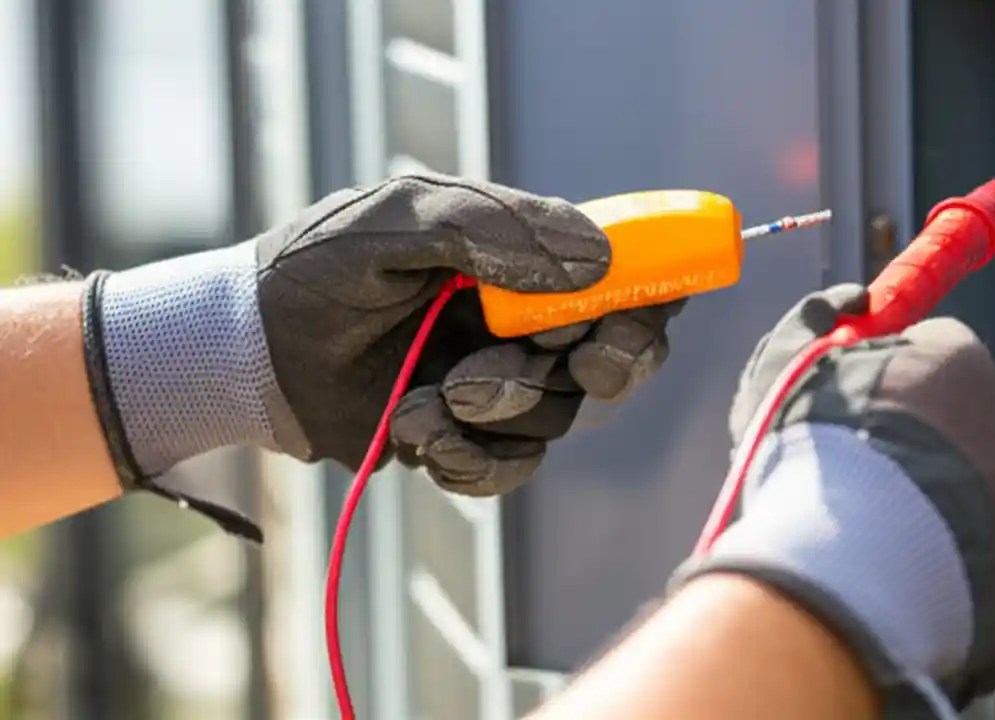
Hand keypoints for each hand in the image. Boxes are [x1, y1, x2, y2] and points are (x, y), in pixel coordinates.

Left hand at [82, 173, 680, 538]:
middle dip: (604, 362)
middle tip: (567, 356)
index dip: (650, 295)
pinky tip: (414, 433)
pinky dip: (471, 460)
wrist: (250, 347)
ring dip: (504, 406)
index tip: (629, 310)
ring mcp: (500, 388)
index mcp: (525, 262)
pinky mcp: (465, 443)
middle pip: (618, 357)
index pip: (625, 276)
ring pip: (560, 416)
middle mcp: (527, 326)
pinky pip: (510, 469)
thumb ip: (492, 228)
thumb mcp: (399, 220)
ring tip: (429, 396)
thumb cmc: (320, 266)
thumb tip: (595, 259)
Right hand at [677, 284, 994, 715]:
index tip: (867, 411)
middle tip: (874, 490)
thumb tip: (848, 303)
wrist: (855, 574)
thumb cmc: (813, 462)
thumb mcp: (785, 372)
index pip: (939, 352)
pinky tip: (917, 587)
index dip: (899, 382)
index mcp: (958, 361)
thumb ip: (813, 325)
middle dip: (932, 452)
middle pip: (976, 428)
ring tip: (889, 548)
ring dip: (952, 515)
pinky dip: (969, 577)